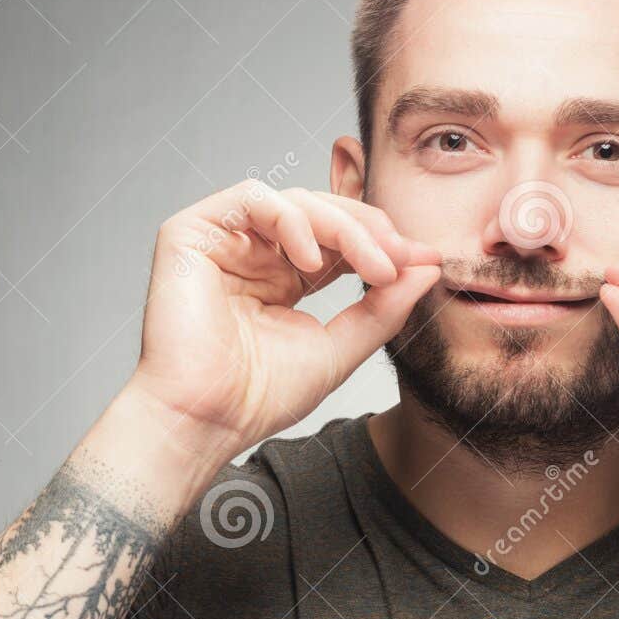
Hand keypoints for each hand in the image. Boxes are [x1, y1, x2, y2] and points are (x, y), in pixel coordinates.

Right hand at [129, 179, 440, 457]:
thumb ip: (383, 308)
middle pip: (321, 213)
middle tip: (403, 258)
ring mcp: (223, 241)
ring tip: (371, 265)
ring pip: (294, 201)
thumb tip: (426, 268)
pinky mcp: (191, 233)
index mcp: (283, 276)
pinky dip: (291, 220)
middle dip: (370, 231)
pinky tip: (313, 262)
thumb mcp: (340, 347)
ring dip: (343, 227)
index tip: (426, 261)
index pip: (339, 239)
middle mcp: (253, 253)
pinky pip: (252, 199)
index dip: (382, 243)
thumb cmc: (257, 396)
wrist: (204, 420)